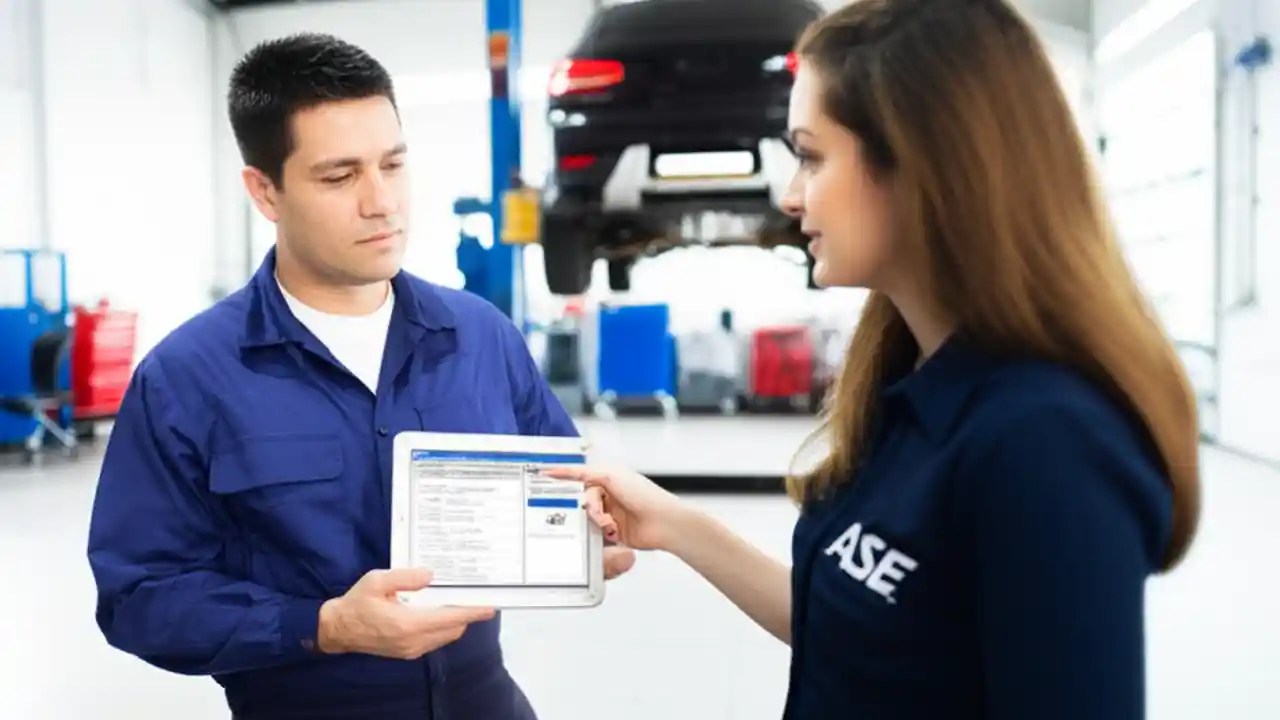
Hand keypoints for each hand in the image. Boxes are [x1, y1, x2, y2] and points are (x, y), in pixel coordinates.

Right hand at [317, 568, 494, 659]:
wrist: (337, 630)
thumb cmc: (356, 603)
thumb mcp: (378, 581)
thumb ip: (405, 577)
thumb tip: (430, 575)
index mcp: (408, 623)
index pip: (450, 618)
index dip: (472, 612)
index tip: (490, 606)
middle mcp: (414, 640)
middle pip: (453, 628)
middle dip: (467, 614)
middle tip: (474, 594)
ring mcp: (411, 649)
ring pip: (446, 636)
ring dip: (455, 621)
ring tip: (458, 600)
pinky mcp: (408, 652)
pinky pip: (435, 640)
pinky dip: (443, 627)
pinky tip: (439, 611)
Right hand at [546, 466, 693, 552]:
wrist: (664, 523)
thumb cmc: (645, 496)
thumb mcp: (612, 478)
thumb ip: (587, 474)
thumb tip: (567, 470)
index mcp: (608, 477)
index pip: (579, 475)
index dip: (561, 476)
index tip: (542, 475)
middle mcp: (608, 494)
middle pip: (582, 499)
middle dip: (587, 507)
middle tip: (595, 512)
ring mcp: (610, 513)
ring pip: (587, 517)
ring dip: (597, 521)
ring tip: (609, 525)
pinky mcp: (612, 531)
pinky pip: (595, 532)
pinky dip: (602, 532)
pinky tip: (613, 533)